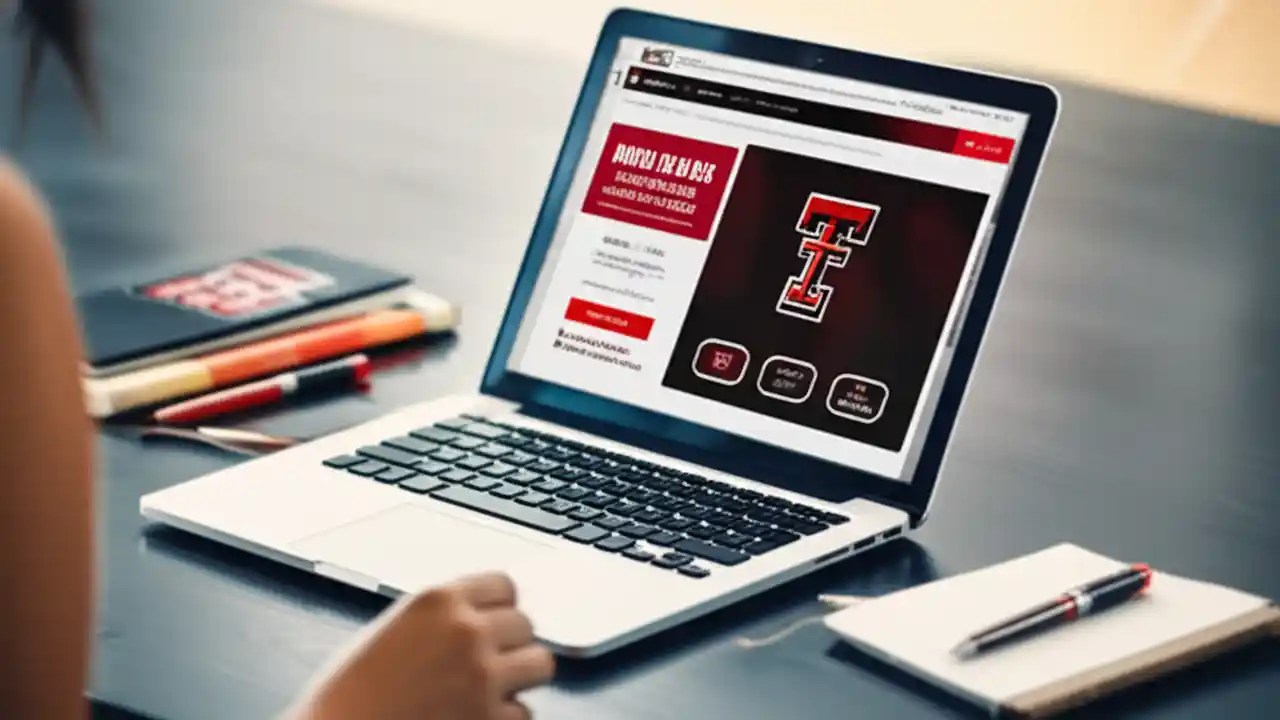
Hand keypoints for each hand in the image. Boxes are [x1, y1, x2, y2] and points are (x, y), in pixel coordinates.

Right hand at [289, 573, 553, 719]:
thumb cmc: (347, 695)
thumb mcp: (389, 630)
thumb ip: (437, 618)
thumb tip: (476, 615)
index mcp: (437, 600)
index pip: (505, 585)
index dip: (499, 608)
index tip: (493, 623)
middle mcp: (466, 632)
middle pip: (526, 624)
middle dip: (510, 645)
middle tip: (487, 663)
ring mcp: (483, 677)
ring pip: (540, 664)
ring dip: (520, 678)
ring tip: (493, 690)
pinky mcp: (491, 719)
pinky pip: (525, 711)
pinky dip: (506, 717)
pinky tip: (476, 717)